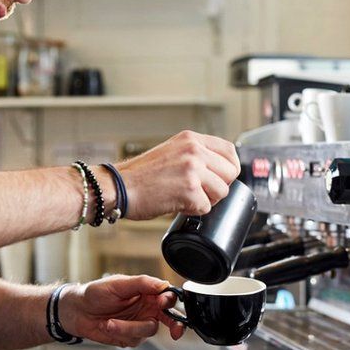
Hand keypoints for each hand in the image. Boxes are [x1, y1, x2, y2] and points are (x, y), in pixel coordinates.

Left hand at [59, 275, 184, 347]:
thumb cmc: (94, 294)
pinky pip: (135, 340)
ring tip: (110, 322)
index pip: (168, 296)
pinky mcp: (130, 337)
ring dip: (129, 328)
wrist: (76, 312)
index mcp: (147, 292)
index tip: (162, 303)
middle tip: (175, 332)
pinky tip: (107, 326)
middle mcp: (147, 308)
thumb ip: (142, 283)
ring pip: (149, 330)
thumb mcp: (118, 284)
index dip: (169, 300)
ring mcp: (139, 324)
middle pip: (170, 318)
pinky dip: (120, 333)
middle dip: (175, 325)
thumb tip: (162, 285)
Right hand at [116, 130, 239, 219]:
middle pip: (230, 172)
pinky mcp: (189, 189)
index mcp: (191, 139)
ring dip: (207, 200)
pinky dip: (193, 210)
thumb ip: (195, 155)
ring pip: (222, 191)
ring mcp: (193, 169)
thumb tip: (218, 171)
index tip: (220, 178)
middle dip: (219, 187)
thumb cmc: (140, 175)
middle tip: (200, 191)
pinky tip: (178, 203)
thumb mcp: (172, 152)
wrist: (118, 186)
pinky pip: (206, 207)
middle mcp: (194, 150)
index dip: (228, 169)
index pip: (230, 151)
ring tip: (186, 197)